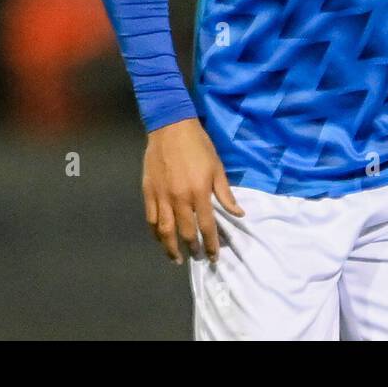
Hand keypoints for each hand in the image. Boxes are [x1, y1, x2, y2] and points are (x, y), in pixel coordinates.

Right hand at [142, 118, 244, 264]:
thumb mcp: (217, 167)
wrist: (171, 127)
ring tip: (177, 259)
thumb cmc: (198, 146)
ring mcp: (161, 196)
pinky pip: (150, 219)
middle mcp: (179, 199)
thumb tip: (239, 214)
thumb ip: (225, 194)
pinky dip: (155, 233)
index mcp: (199, 193)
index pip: (206, 226)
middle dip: (193, 249)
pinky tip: (161, 239)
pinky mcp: (148, 192)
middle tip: (198, 257)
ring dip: (170, 248)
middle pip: (185, 232)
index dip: (211, 244)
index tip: (214, 256)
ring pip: (164, 231)